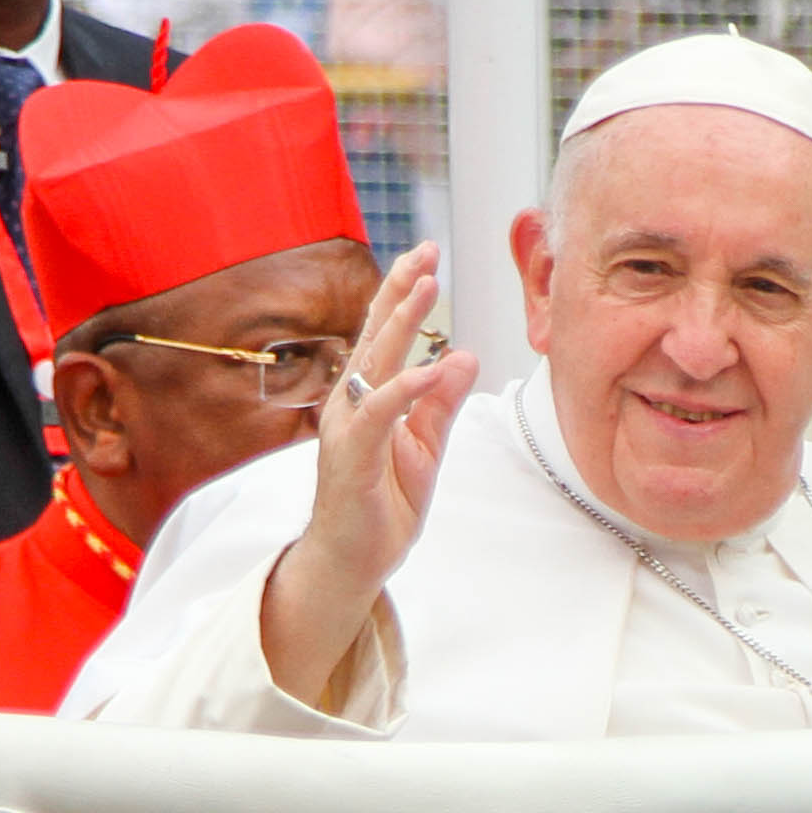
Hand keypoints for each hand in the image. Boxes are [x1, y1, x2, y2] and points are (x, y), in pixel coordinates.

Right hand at [260, 245, 474, 710]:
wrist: (352, 561)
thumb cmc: (381, 503)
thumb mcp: (425, 448)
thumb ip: (441, 404)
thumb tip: (465, 356)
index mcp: (368, 397)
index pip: (385, 334)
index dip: (403, 293)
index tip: (427, 256)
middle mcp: (351, 404)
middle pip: (376, 336)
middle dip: (401, 290)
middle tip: (426, 251)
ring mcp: (347, 430)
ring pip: (373, 365)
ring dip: (400, 324)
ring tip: (426, 287)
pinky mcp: (350, 461)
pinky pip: (377, 418)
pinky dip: (401, 391)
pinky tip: (425, 368)